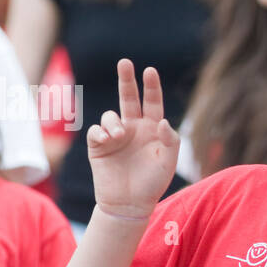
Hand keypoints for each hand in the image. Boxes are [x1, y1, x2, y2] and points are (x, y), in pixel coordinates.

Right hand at [88, 59, 179, 219]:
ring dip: (114, 121)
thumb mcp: (168, 162)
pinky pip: (96, 131)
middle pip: (128, 98)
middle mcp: (133, 128)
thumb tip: (163, 120)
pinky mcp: (98, 146)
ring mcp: (115, 136)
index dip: (151, 87)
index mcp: (152, 129)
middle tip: (124, 62)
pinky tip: (107, 140)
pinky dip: (100, 132)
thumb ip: (170, 140)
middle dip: (126, 80)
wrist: (130, 204)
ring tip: (119, 135)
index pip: (153, 103)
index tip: (150, 70)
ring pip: (111, 115)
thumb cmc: (152, 183)